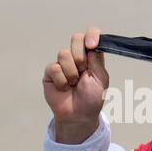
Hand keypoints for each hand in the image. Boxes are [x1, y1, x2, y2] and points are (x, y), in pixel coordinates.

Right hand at [43, 27, 108, 142]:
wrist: (78, 115)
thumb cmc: (92, 98)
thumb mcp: (101, 79)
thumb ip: (97, 61)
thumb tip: (93, 44)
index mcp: (92, 57)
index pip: (91, 36)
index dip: (91, 35)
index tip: (91, 45)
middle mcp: (77, 57)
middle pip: (76, 39)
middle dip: (80, 56)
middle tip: (83, 71)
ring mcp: (63, 63)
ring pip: (63, 54)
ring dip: (71, 72)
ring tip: (74, 84)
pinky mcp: (50, 72)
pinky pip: (54, 68)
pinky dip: (61, 80)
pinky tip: (64, 88)